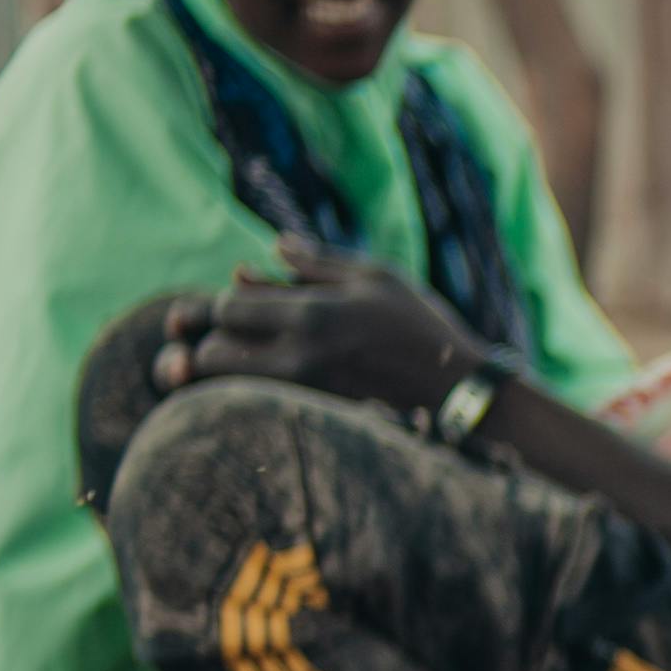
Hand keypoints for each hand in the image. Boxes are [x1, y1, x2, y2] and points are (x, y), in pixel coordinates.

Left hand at [153, 244, 476, 420]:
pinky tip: (260, 387)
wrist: (458, 394)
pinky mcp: (311, 421)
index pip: (228, 308)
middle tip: (224, 336)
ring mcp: (303, 397)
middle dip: (211, 341)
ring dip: (220, 375)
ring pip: (226, 389)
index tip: (232, 303)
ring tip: (236, 363)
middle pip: (214, 352)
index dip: (217, 305)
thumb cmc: (421, 326)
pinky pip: (252, 410)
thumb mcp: (376, 276)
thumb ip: (317, 263)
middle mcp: (300, 359)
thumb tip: (271, 248)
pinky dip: (242, 397)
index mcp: (313, 315)